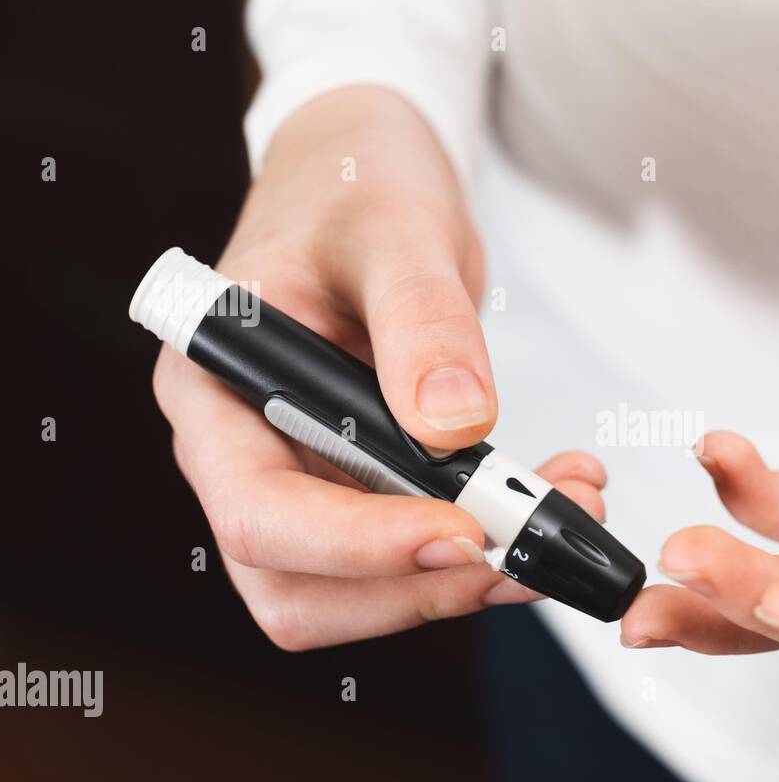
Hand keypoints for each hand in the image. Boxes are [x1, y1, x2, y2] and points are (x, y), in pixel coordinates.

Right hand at [152, 87, 605, 649]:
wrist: (370, 185)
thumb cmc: (356, 189)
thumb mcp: (393, 232)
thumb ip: (421, 321)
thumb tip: (453, 430)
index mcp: (215, 391)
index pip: (258, 513)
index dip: (357, 545)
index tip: (463, 533)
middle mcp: (244, 455)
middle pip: (300, 587)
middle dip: (419, 585)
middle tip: (530, 544)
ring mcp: (302, 482)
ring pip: (360, 596)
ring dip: (462, 581)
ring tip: (561, 514)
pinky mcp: (363, 493)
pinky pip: (413, 560)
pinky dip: (483, 552)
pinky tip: (548, 501)